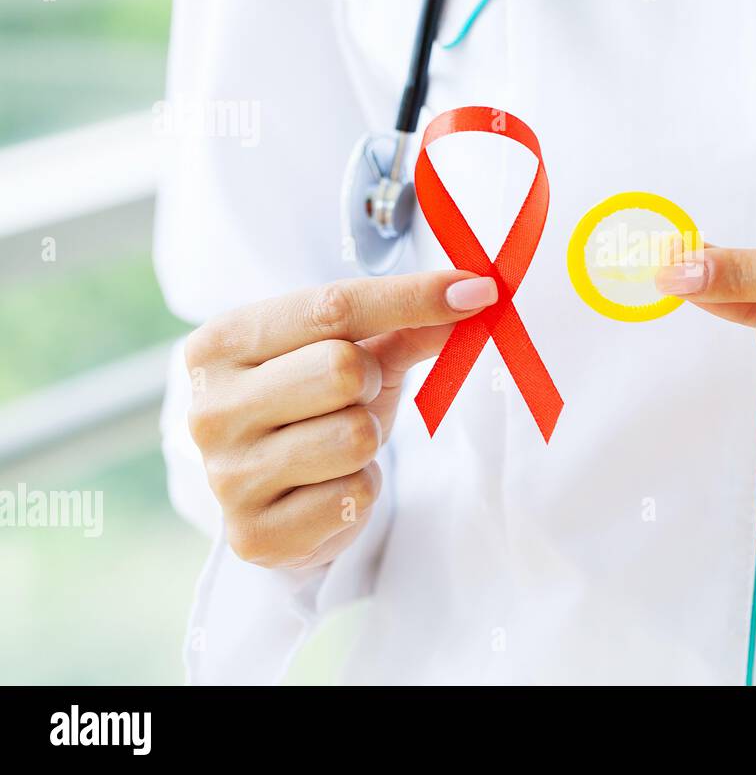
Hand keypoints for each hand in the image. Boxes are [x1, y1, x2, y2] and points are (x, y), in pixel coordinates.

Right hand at [184, 272, 496, 568]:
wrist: (275, 496)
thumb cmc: (314, 405)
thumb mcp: (355, 352)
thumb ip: (407, 322)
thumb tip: (473, 296)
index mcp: (221, 344)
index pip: (331, 307)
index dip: (413, 297)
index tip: (477, 290)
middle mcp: (208, 409)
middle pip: (342, 369)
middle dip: (370, 381)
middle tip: (354, 396)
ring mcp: (226, 478)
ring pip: (354, 437)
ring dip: (367, 439)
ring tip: (337, 444)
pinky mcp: (255, 536)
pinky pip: (355, 495)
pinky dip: (360, 488)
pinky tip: (330, 487)